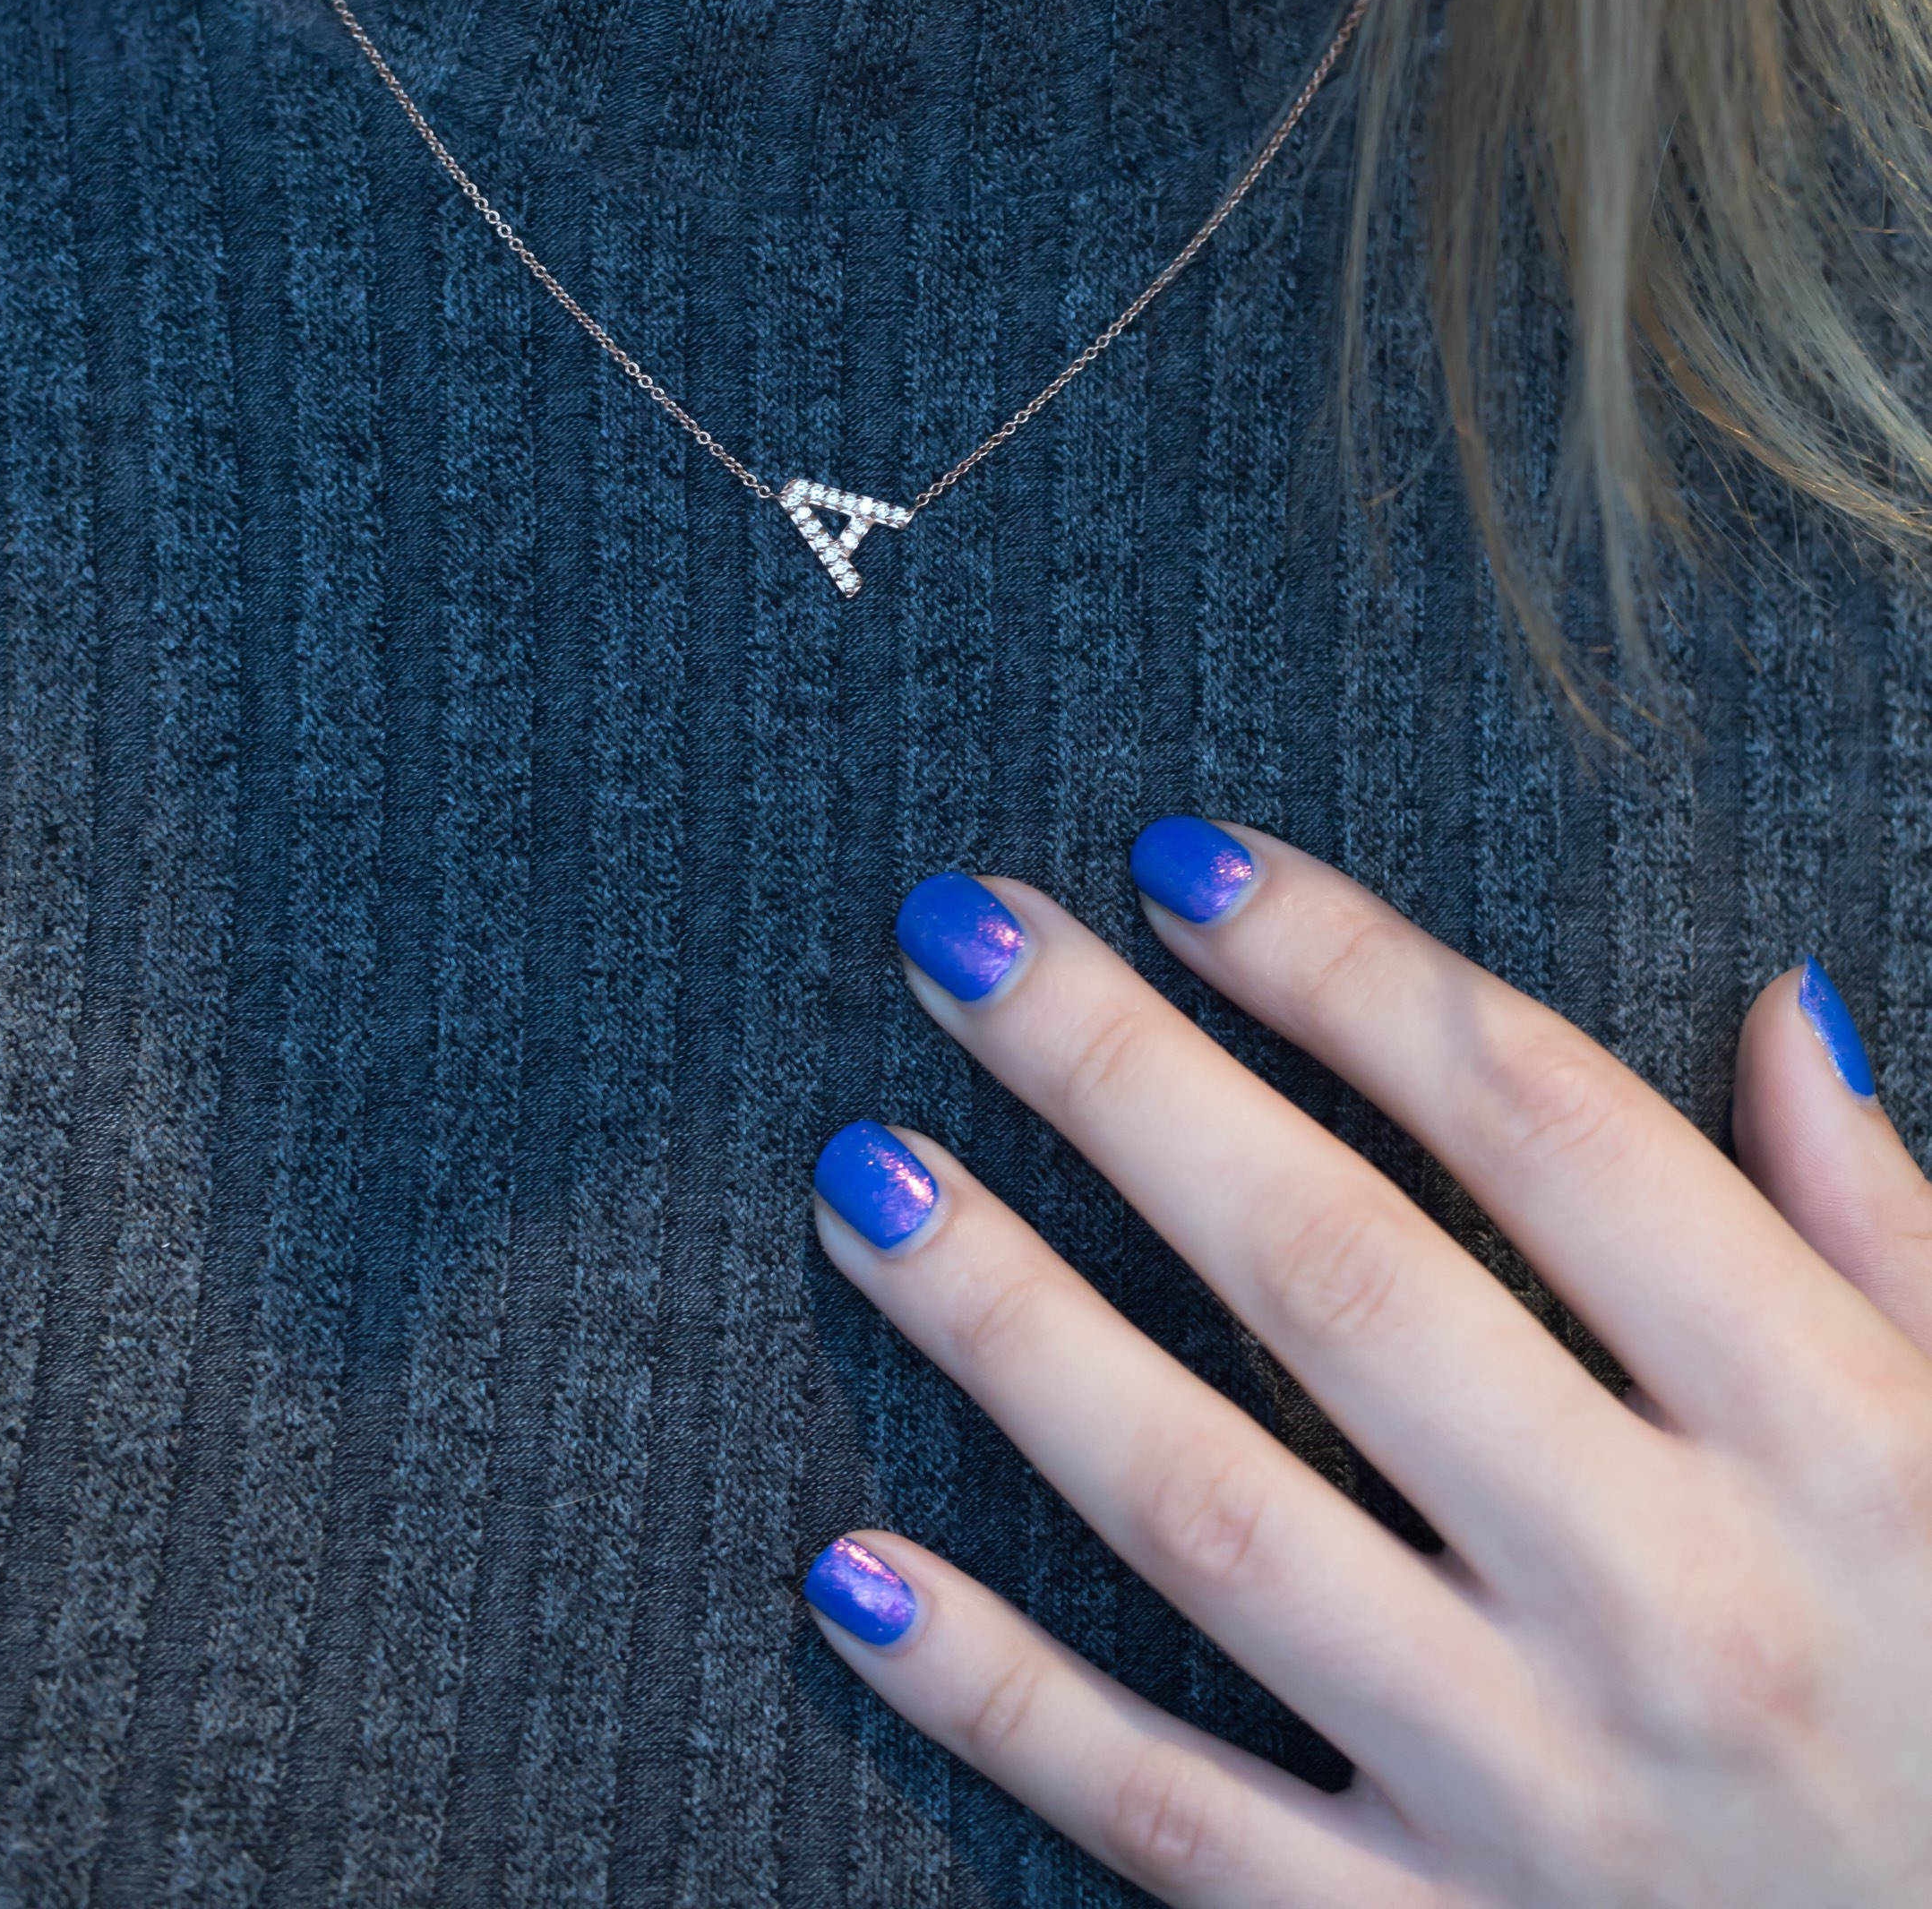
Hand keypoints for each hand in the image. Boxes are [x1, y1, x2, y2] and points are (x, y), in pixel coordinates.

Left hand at [802, 822, 1931, 1906]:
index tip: (1184, 864)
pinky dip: (1003, 1700)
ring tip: (865, 1175)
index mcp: (1836, 1442)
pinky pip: (1177, 1823)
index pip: (1547, 1129)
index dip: (1349, 967)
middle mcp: (1674, 1605)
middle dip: (1127, 1082)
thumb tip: (1779, 1006)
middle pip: (1339, 1279)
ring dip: (1013, 1334)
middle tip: (960, 938)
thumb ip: (1890, 1234)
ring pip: (1216, 1522)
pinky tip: (850, 1566)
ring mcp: (1537, 1802)